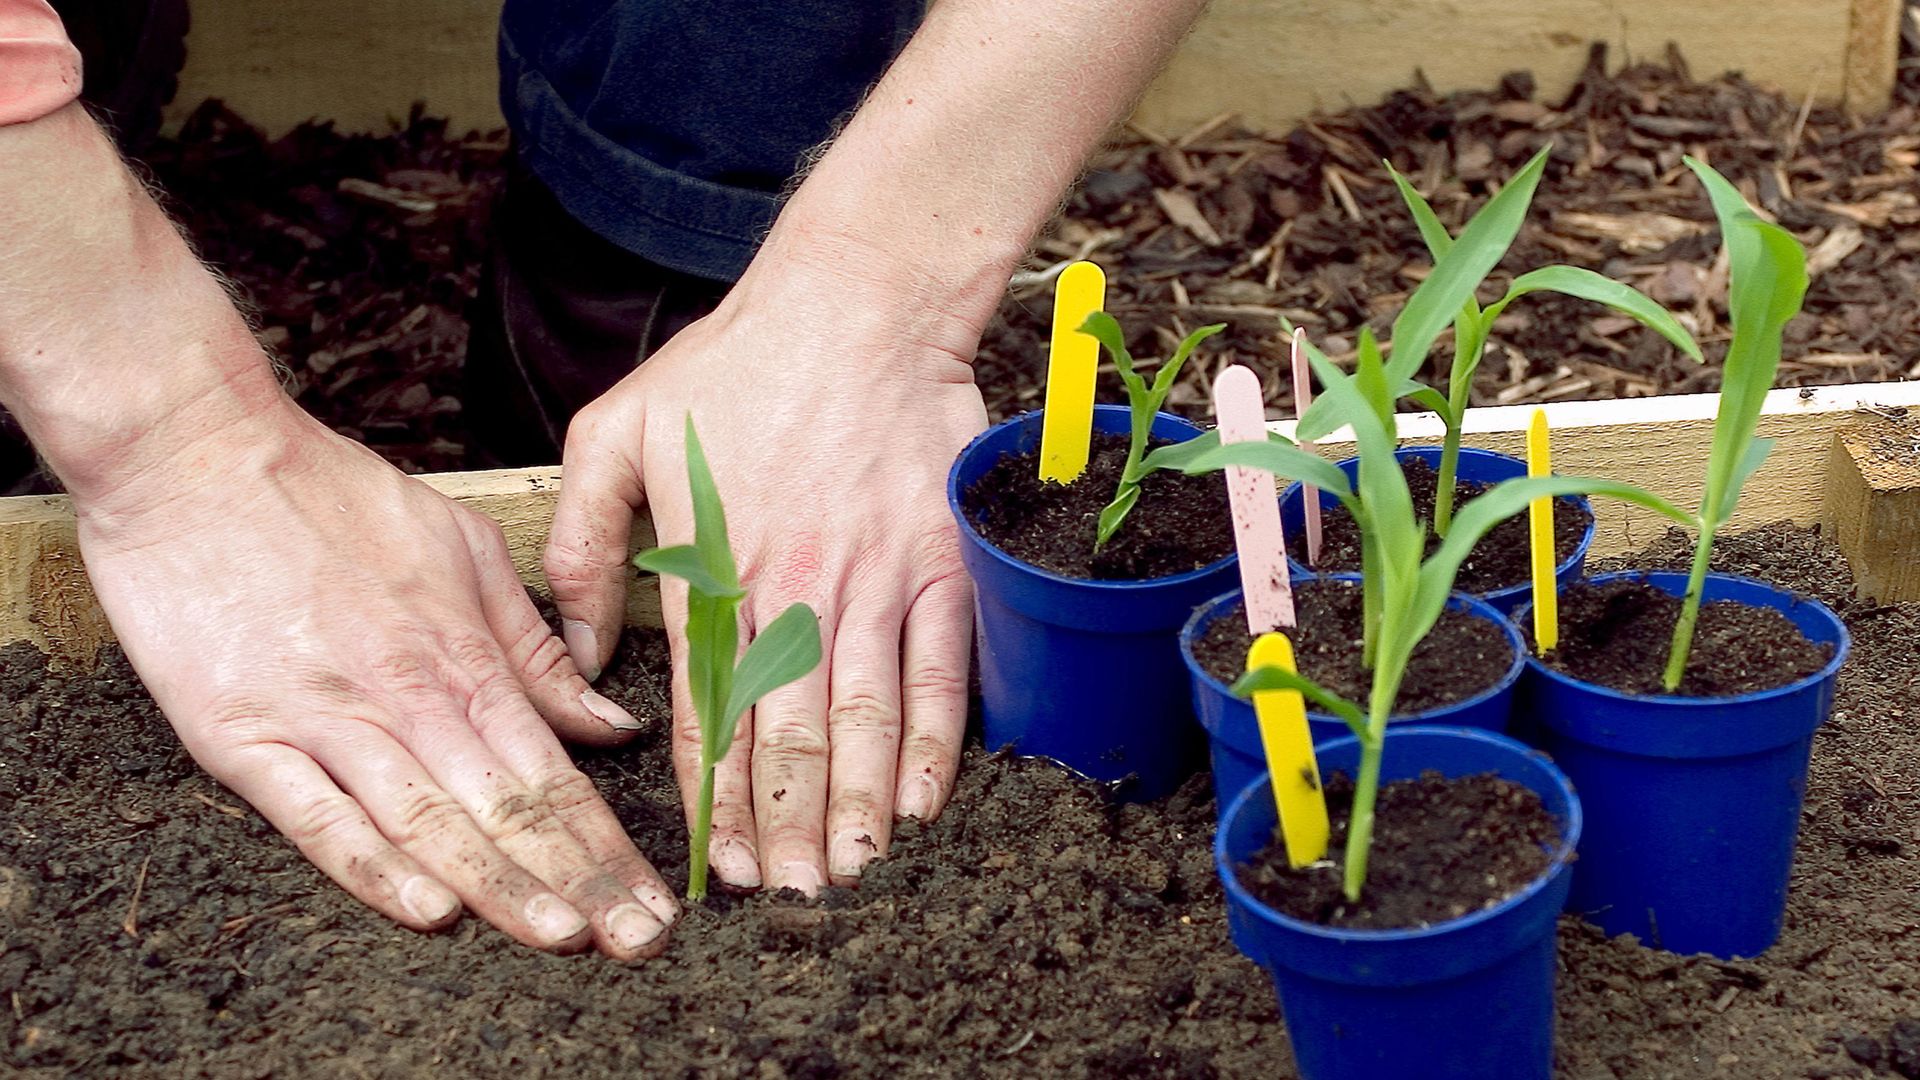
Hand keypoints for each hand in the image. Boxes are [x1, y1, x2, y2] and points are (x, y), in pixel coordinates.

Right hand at [73, 398, 679, 960]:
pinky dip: (372, 866)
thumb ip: (535, 649)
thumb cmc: (334, 496)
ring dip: (501, 887)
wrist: (196, 454)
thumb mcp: (465, 548)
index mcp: (465, 656)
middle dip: (580, 883)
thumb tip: (611, 724)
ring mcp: (323, 718)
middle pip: (507, 809)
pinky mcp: (239, 733)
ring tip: (564, 938)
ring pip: (429, 823)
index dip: (610, 845)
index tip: (655, 902)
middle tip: (638, 944)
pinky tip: (427, 909)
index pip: (556, 773)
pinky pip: (315, 816)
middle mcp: (406, 697)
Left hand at [545, 244, 985, 892]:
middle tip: (788, 894)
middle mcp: (790, 586)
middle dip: (783, 825)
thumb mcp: (619, 429)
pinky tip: (922, 797)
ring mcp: (874, 576)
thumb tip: (580, 647)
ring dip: (853, 802)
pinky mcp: (940, 559)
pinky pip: (940, 666)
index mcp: (710, 567)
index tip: (715, 861)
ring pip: (861, 715)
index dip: (711, 796)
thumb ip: (583, 540)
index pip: (704, 709)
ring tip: (848, 871)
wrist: (858, 297)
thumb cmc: (737, 363)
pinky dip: (934, 737)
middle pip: (784, 732)